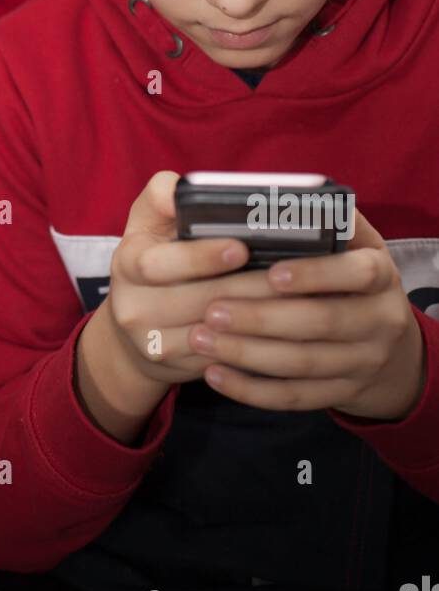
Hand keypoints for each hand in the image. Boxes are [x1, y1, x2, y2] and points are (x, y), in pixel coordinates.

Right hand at [108, 170, 286, 385]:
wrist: (131, 327)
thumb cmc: (154, 257)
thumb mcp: (147, 221)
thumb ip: (162, 195)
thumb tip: (182, 189)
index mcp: (127, 263)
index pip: (160, 262)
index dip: (202, 257)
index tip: (241, 248)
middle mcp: (133, 307)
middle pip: (199, 300)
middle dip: (250, 286)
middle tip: (292, 274)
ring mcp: (153, 343)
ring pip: (216, 333)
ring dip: (260, 317)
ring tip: (298, 298)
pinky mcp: (174, 368)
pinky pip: (221, 358)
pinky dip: (254, 343)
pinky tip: (284, 330)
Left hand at [191, 206, 426, 419]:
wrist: (390, 345)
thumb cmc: (350, 276)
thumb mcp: (353, 245)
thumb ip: (324, 220)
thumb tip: (284, 193)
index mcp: (378, 274)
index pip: (354, 273)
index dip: (315, 274)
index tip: (271, 273)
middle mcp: (379, 320)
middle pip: (319, 322)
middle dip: (261, 317)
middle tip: (212, 308)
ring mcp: (362, 361)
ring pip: (301, 364)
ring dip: (246, 353)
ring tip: (200, 337)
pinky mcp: (341, 393)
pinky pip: (294, 397)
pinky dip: (252, 390)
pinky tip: (214, 374)